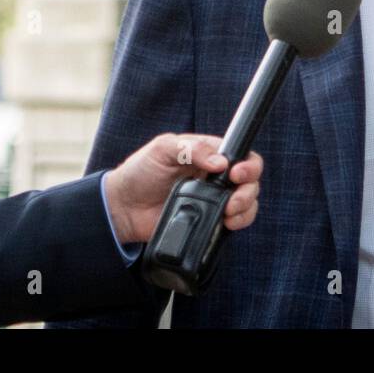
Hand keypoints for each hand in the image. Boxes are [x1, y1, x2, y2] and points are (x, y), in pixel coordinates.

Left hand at [104, 134, 262, 243]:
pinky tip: (227, 224)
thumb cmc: (140, 171)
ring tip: (229, 214)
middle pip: (250, 181)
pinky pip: (235, 222)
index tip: (237, 174)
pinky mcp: (209, 221)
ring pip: (247, 202)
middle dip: (247, 190)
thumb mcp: (162, 149)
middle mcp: (215, 177)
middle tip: (232, 201)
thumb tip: (220, 162)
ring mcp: (214, 200)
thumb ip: (192, 148)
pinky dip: (238, 223)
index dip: (248, 164)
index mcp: (208, 154)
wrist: (124, 207)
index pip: (241, 155)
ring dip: (245, 208)